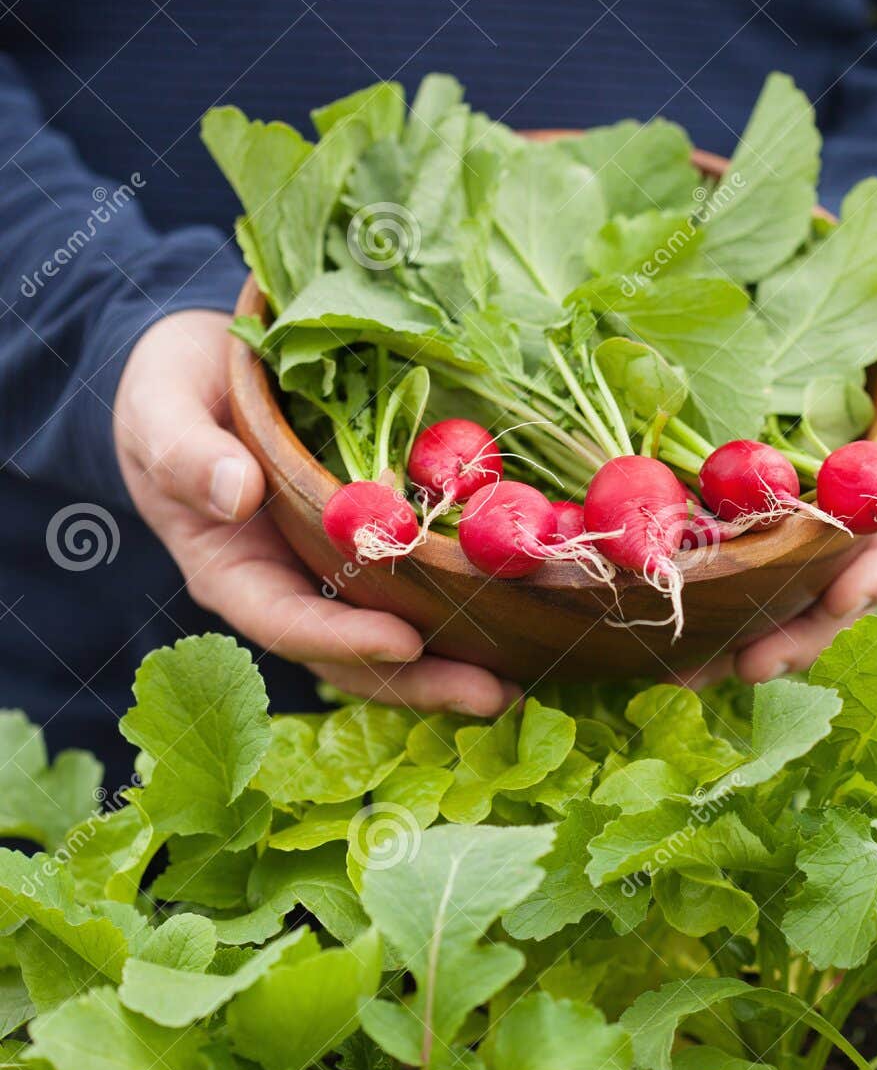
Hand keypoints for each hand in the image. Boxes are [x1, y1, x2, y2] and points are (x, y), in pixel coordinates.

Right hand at [114, 310, 516, 715]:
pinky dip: (464, 617)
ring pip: (391, 643)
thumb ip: (186, 453)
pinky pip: (417, 596)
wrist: (203, 373)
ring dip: (452, 669)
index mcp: (232, 573)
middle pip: (351, 657)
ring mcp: (332, 580)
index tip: (404, 644)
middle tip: (492, 696)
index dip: (343, 641)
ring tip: (518, 687)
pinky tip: (521, 625)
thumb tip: (234, 493)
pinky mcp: (372, 556)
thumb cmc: (172, 393)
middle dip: (421, 682)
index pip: (287, 623)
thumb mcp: (161, 410)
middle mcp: (288, 590)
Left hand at [686, 248, 876, 687]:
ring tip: (691, 676)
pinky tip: (651, 651)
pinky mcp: (750, 528)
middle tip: (753, 665)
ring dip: (740, 645)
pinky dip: (699, 616)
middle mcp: (856, 519)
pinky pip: (730, 579)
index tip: (848, 596)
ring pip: (780, 603)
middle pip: (838, 594)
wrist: (823, 306)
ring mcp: (802, 531)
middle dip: (800, 634)